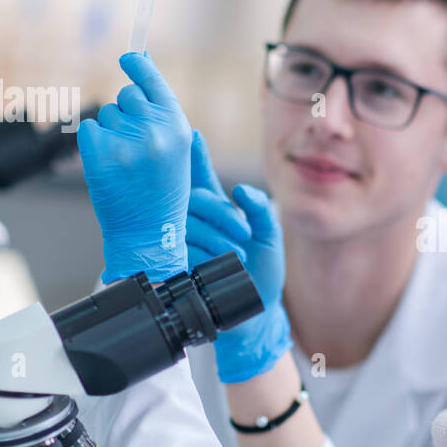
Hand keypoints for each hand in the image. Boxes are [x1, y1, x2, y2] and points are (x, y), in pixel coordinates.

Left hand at [77, 52, 190, 282]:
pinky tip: (108, 165)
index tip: (129, 56)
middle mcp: (155, 131)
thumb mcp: (176, 153)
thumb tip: (141, 71)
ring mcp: (126, 141)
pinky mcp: (100, 152)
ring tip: (125, 164)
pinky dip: (94, 144)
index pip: (154, 83)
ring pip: (107, 114)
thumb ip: (161, 117)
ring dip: (111, 133)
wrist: (148, 234)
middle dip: (127, 113)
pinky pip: (89, 129)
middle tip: (135, 146)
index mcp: (178, 129)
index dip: (139, 66)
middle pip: (127, 95)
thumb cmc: (162, 194)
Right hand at [187, 130, 292, 381]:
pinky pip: (184, 246)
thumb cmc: (262, 274)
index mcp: (216, 209)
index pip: (198, 175)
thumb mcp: (270, 237)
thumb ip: (261, 210)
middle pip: (192, 197)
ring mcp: (183, 241)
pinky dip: (207, 253)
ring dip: (217, 236)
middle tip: (243, 233)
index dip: (193, 155)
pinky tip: (220, 263)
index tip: (190, 133)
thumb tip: (242, 191)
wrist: (256, 314)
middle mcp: (195, 222)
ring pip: (188, 221)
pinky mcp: (176, 263)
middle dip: (220, 211)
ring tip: (238, 255)